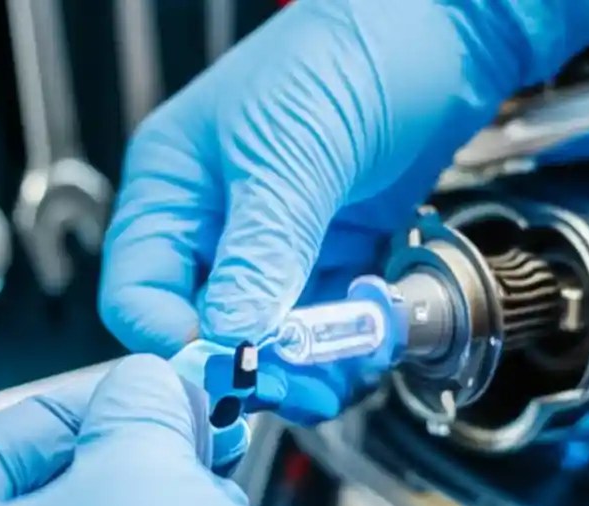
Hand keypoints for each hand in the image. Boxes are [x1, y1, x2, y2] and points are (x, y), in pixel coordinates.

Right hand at [99, 0, 588, 421]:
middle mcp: (219, 220)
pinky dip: (350, 341)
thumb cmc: (349, 55)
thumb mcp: (291, 154)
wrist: (448, 32)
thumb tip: (232, 334)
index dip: (178, 341)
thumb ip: (259, 249)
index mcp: (175, 187)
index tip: (231, 370)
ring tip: (349, 363)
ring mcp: (280, 238)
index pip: (141, 294)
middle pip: (213, 325)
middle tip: (301, 386)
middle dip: (257, 363)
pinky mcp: (337, 249)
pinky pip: (329, 319)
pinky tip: (373, 337)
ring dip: (312, 362)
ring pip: (275, 334)